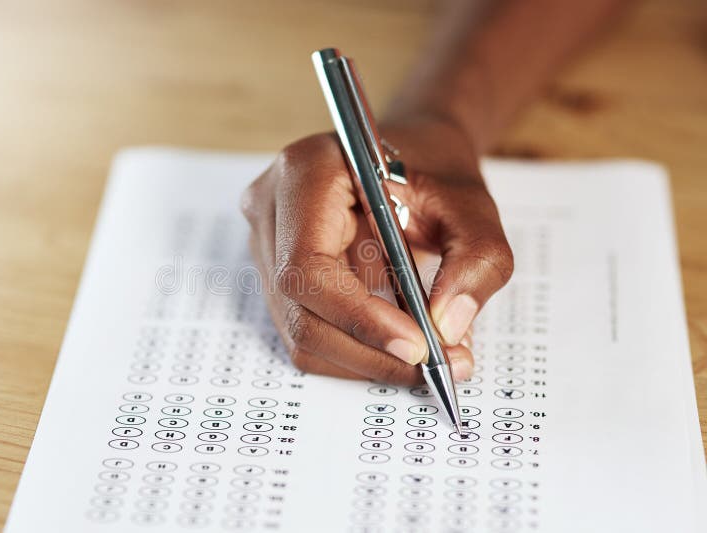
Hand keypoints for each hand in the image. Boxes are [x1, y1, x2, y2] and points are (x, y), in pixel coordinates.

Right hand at [241, 118, 512, 384]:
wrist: (415, 159)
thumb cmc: (436, 173)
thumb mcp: (473, 208)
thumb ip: (475, 262)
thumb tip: (446, 329)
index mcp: (306, 171)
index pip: (307, 265)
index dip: (357, 315)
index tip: (417, 346)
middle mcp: (270, 207)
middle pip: (299, 310)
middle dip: (370, 349)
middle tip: (438, 365)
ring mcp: (266, 243)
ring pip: (302, 332)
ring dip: (367, 356)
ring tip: (431, 352)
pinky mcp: (276, 272)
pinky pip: (308, 331)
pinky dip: (358, 348)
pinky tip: (401, 337)